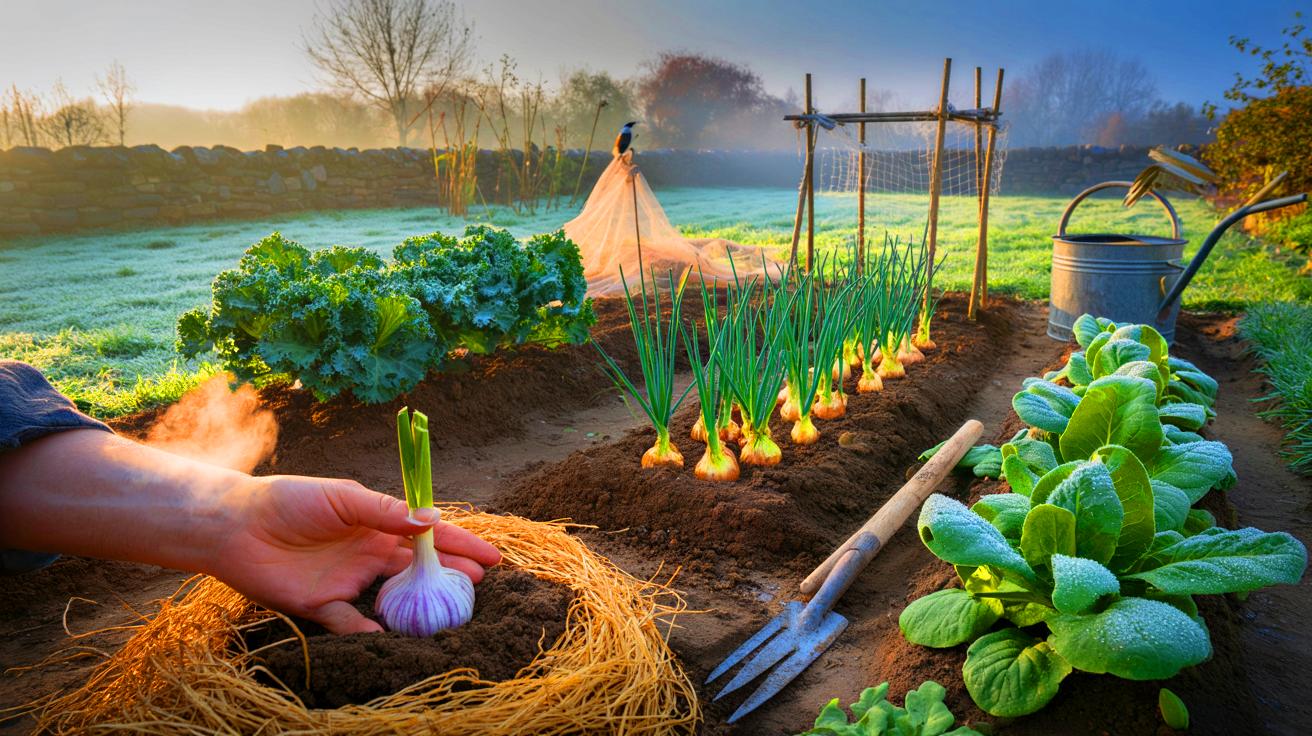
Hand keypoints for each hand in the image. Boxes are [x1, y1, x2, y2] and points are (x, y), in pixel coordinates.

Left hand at [211, 475, 501, 633]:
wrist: (236, 525)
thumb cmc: (290, 501)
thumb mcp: (341, 497)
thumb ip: (383, 511)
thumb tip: (430, 520)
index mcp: (376, 522)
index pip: (427, 532)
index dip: (459, 543)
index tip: (491, 557)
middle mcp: (369, 552)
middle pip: (419, 567)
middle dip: (451, 575)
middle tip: (480, 587)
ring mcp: (349, 581)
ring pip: (395, 597)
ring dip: (421, 606)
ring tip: (450, 615)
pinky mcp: (323, 606)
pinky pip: (353, 624)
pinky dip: (372, 632)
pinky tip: (393, 637)